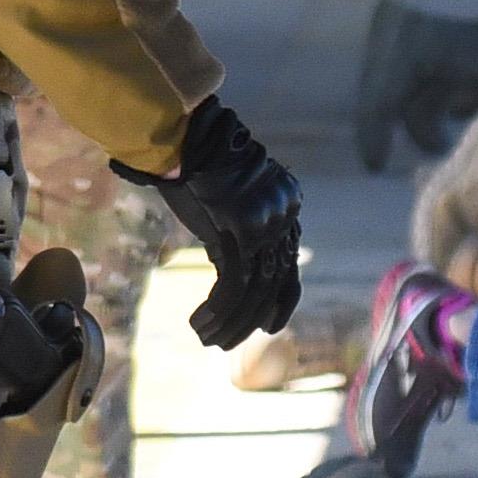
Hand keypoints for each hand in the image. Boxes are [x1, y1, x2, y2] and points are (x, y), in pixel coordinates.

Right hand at [122, 98, 303, 347]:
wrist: (188, 134)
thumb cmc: (197, 158)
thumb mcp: (228, 190)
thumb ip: (238, 219)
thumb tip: (231, 249)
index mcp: (285, 203)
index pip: (289, 262)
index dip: (282, 300)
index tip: (269, 326)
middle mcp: (283, 215)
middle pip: (272, 282)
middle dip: (250, 319)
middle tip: (226, 343)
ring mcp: (265, 223)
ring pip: (253, 290)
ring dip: (229, 322)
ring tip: (206, 339)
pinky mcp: (241, 231)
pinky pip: (233, 285)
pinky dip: (217, 311)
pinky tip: (198, 324)